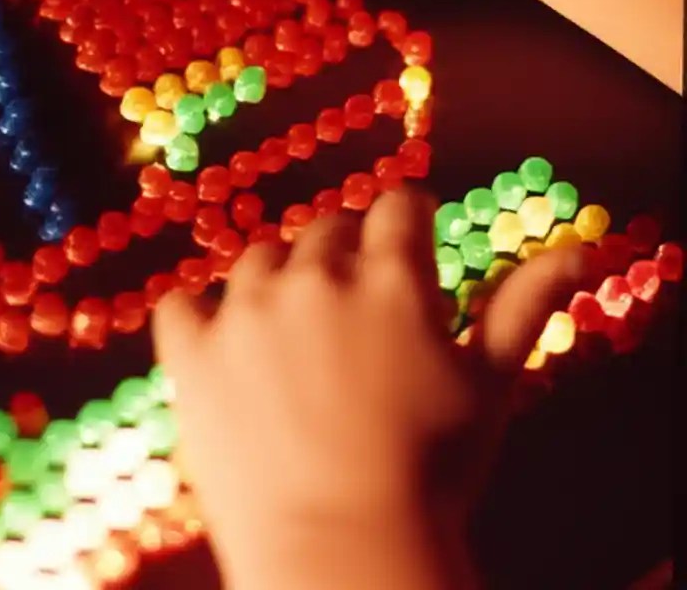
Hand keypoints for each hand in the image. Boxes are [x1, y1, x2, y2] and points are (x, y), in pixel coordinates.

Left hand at [153, 189, 584, 588]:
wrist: (340, 549)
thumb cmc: (429, 474)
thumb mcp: (490, 388)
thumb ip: (522, 309)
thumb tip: (576, 251)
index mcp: (392, 279)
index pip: (397, 208)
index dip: (406, 223)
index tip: (405, 243)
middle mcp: (314, 279)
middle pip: (325, 232)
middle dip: (345, 258)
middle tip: (352, 310)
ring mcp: (245, 313)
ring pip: (257, 262)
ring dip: (277, 284)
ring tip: (292, 335)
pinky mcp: (191, 353)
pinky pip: (180, 305)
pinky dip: (198, 317)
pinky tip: (220, 344)